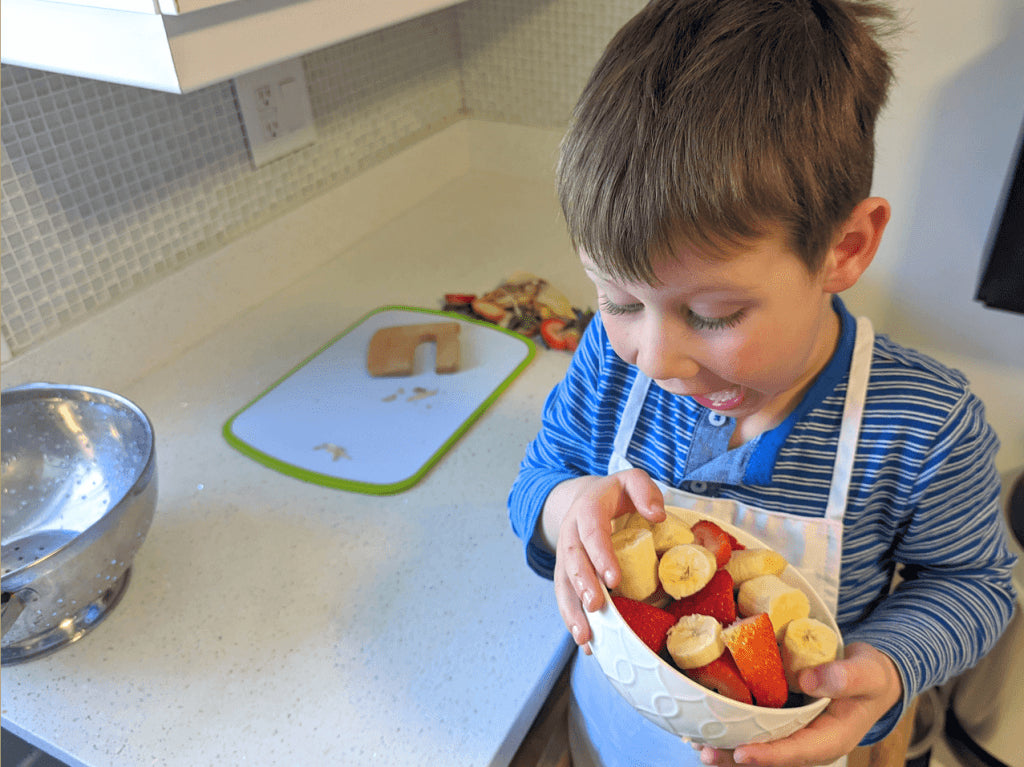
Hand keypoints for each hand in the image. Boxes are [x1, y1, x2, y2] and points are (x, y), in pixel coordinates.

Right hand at [546, 468, 664, 650]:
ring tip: (585, 636)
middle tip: (597, 607)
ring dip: (572, 610)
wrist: (584, 498)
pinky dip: (573, 619)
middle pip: (572, 559)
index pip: (591, 530)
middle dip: (583, 584)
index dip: (599, 554)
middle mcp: (571, 532)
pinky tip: (588, 643)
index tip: (613, 578)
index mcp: (587, 508)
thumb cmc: (615, 494)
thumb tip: (657, 515)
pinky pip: (565, 597)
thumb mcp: (630, 480)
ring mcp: (566, 554)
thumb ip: (644, 490)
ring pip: (563, 583)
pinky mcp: (567, 573)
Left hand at [695, 642, 902, 765]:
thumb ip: (845, 677)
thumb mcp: (867, 673)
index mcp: (832, 738)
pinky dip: (732, 725)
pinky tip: (705, 721)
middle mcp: (808, 741)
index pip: (798, 752)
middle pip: (770, 756)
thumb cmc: (870, 676)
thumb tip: (808, 680)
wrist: (868, 675)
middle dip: (736, 757)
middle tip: (704, 751)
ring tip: (695, 744)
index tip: (743, 754)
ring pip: (758, 745)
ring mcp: (793, 732)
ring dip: (727, 746)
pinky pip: (755, 727)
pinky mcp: (781, 719)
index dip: (770, 756)